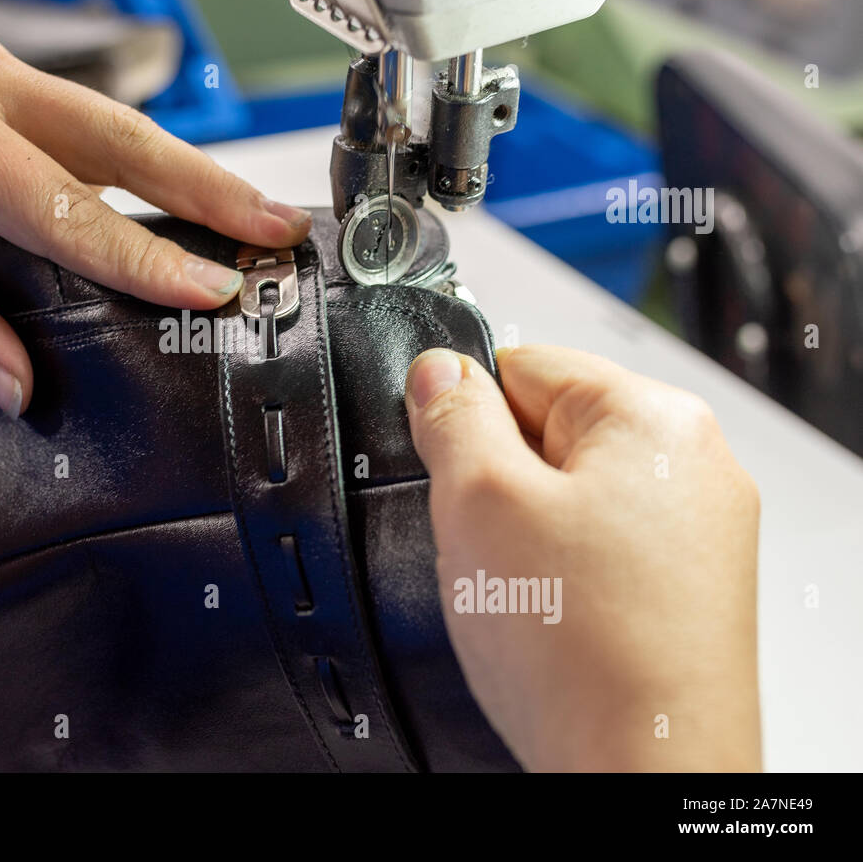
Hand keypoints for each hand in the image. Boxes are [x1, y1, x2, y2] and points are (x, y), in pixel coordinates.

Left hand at [0, 10, 311, 414]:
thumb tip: (14, 383)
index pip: (62, 205)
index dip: (143, 256)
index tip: (212, 290)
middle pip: (116, 138)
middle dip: (206, 188)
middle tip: (281, 232)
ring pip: (105, 118)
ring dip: (180, 165)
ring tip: (249, 211)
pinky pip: (71, 111)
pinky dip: (128, 152)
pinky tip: (164, 183)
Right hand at [404, 344, 760, 770]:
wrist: (643, 770)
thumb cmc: (584, 651)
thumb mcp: (478, 502)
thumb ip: (451, 417)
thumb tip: (437, 370)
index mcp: (653, 417)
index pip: (522, 363)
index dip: (465, 414)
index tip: (450, 466)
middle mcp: (693, 464)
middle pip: (548, 432)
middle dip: (498, 481)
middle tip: (489, 544)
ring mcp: (697, 532)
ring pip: (568, 498)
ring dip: (526, 535)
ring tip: (524, 593)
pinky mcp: (687, 589)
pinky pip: (598, 552)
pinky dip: (561, 578)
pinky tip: (551, 621)